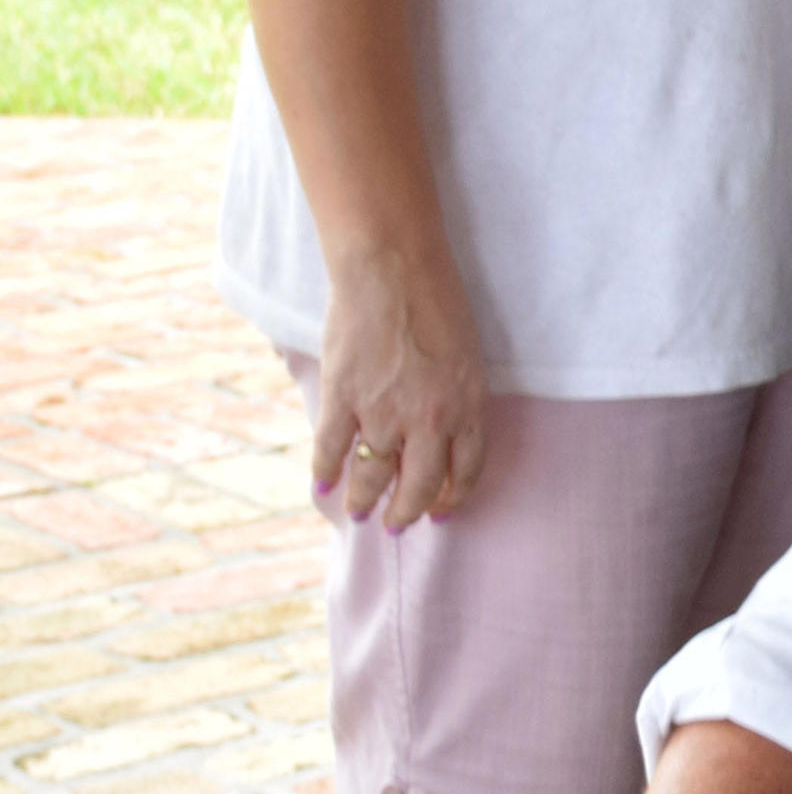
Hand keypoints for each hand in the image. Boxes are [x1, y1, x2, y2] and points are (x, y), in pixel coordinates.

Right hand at [314, 241, 487, 529]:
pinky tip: (322, 486)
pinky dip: (325, 471)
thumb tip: (442, 430)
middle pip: (420, 484)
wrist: (392, 266)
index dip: (452, 497)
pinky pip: (332, 448)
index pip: (465, 470)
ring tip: (358, 513)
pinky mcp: (344, 397)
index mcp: (467, 405)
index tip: (441, 512)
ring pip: (373, 474)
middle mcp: (428, 418)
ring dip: (364, 499)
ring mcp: (383, 411)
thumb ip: (457, 396)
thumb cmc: (437, 299)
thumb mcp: (467, 354)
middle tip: (397, 527)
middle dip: (407, 512)